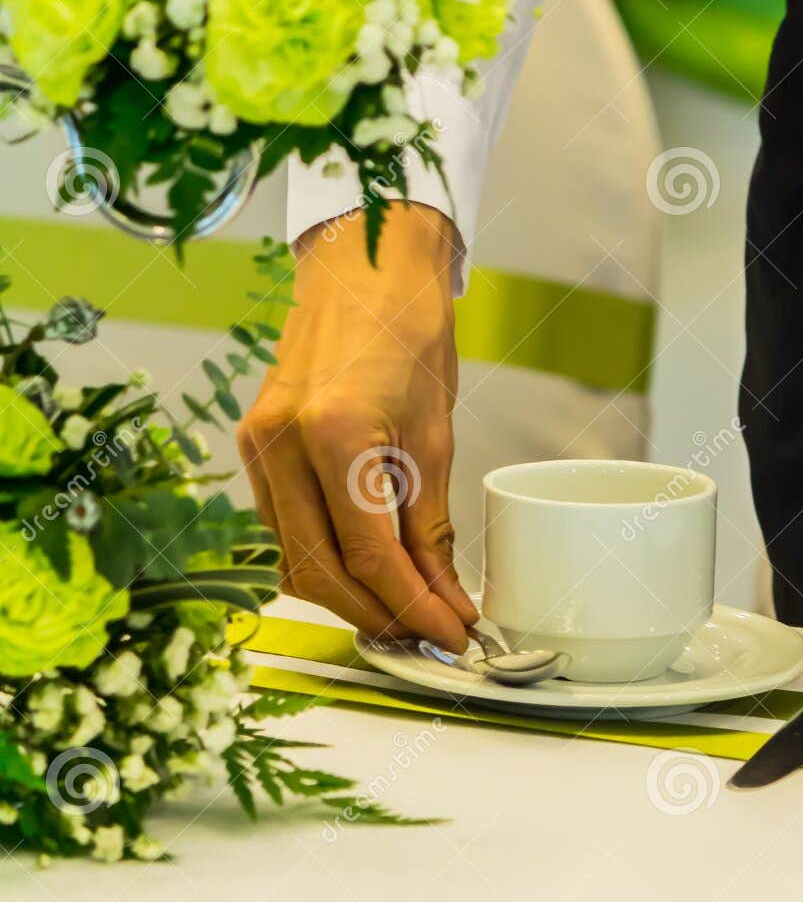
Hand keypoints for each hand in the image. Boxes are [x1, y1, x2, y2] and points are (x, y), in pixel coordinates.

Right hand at [238, 203, 476, 649]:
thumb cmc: (407, 330)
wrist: (364, 266)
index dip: (414, 607)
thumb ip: (430, 526)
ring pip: (292, 557)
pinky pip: (281, 525)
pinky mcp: (252, 442)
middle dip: (376, 615)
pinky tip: (363, 567)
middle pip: (319, 571)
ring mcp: (257, 444)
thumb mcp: (434, 434)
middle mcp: (281, 444)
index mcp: (333, 434)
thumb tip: (446, 599)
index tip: (451, 634)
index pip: (371, 555)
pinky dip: (321, 556)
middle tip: (428, 635)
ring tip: (403, 608)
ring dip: (345, 594)